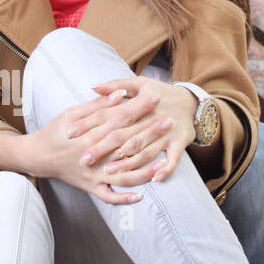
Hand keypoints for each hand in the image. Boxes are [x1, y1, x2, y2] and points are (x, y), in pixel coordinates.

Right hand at [13, 79, 197, 201]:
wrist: (37, 157)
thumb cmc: (55, 132)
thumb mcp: (71, 113)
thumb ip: (97, 105)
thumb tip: (120, 93)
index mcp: (86, 135)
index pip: (118, 119)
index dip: (138, 108)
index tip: (156, 98)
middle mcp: (91, 157)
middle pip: (125, 144)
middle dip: (149, 132)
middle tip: (169, 121)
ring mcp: (91, 175)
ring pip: (122, 175)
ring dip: (143, 169)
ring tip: (163, 160)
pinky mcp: (89, 187)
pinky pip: (108, 196)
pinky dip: (123, 198)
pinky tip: (140, 195)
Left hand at [70, 75, 200, 186]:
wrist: (193, 101)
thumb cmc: (160, 93)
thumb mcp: (140, 84)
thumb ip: (116, 86)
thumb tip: (92, 86)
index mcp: (139, 103)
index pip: (109, 114)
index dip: (89, 123)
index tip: (70, 132)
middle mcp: (151, 119)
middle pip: (123, 136)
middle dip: (102, 148)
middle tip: (83, 159)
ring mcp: (166, 132)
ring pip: (144, 150)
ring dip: (128, 163)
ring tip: (109, 173)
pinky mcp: (180, 142)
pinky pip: (173, 159)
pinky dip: (165, 169)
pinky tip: (154, 179)